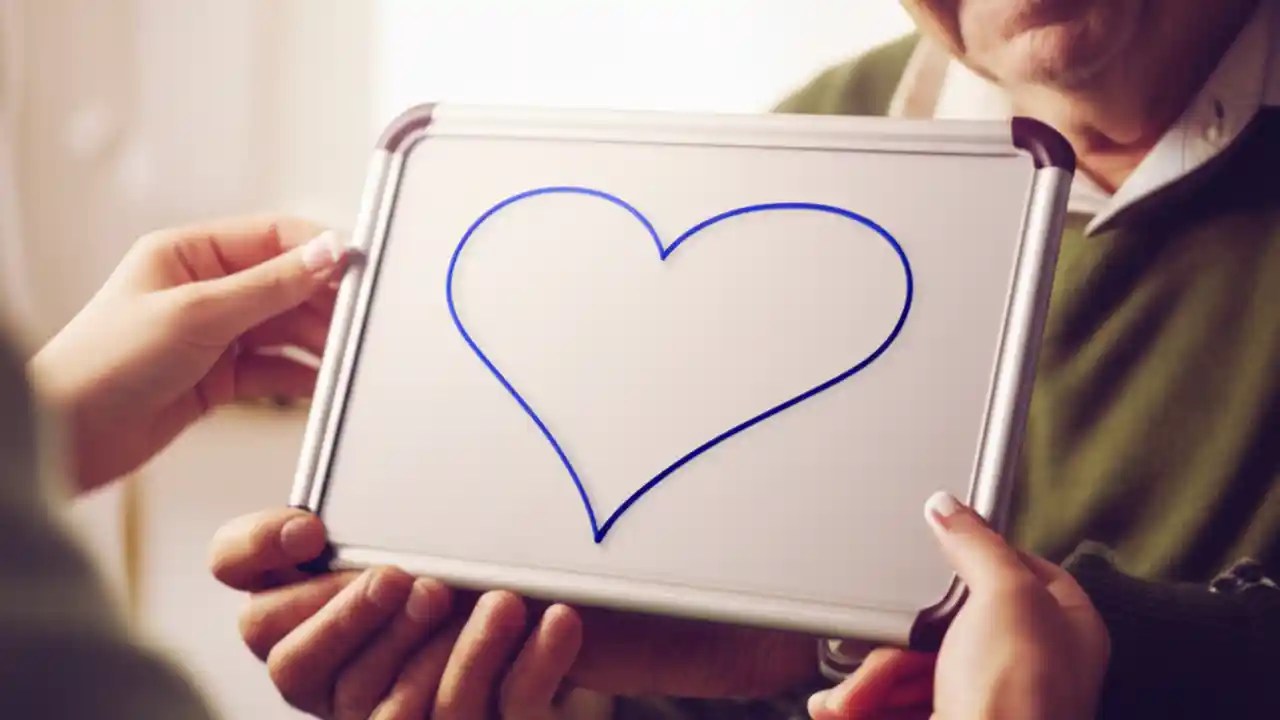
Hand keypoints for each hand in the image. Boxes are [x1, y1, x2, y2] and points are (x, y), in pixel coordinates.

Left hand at [30, 216, 345, 490]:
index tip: (360, 267)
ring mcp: (214, 333)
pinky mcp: (219, 376)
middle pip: (286, 285)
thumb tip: (326, 253)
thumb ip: (269, 285)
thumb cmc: (104, 362)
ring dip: (318, 341)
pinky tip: (323, 383)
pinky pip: (274, 368)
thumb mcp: (197, 313)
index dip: (319, 250)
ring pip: (284, 328)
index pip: (273, 237)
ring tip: (348, 356)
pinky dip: (301, 375)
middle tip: (361, 321)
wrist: (70, 435)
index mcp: (190, 253)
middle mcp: (205, 289)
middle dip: (324, 302)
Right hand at [209, 510, 821, 715]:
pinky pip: (495, 717)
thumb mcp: (480, 493)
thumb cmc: (550, 536)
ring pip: (391, 711)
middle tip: (405, 574)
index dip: (258, 558)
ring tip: (492, 598)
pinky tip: (560, 622)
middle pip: (291, 666)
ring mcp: (423, 701)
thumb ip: (418, 471)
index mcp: (339, 597)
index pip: (246, 590)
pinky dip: (528, 670)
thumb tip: (385, 383)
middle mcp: (367, 659)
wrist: (655, 603)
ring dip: (442, 654)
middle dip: (346, 620)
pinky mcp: (496, 719)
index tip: (312, 527)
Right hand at [807, 492, 1109, 719]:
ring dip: (871, 681)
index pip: (1024, 568)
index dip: (978, 555)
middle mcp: (1030, 666)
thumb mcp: (1006, 597)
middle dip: (897, 640)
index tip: (937, 545)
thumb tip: (948, 506)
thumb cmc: (1017, 705)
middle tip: (881, 648)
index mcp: (1064, 628)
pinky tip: (840, 708)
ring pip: (913, 666)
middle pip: (947, 621)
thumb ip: (977, 544)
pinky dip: (862, 703)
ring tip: (848, 702)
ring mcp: (987, 702)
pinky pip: (894, 702)